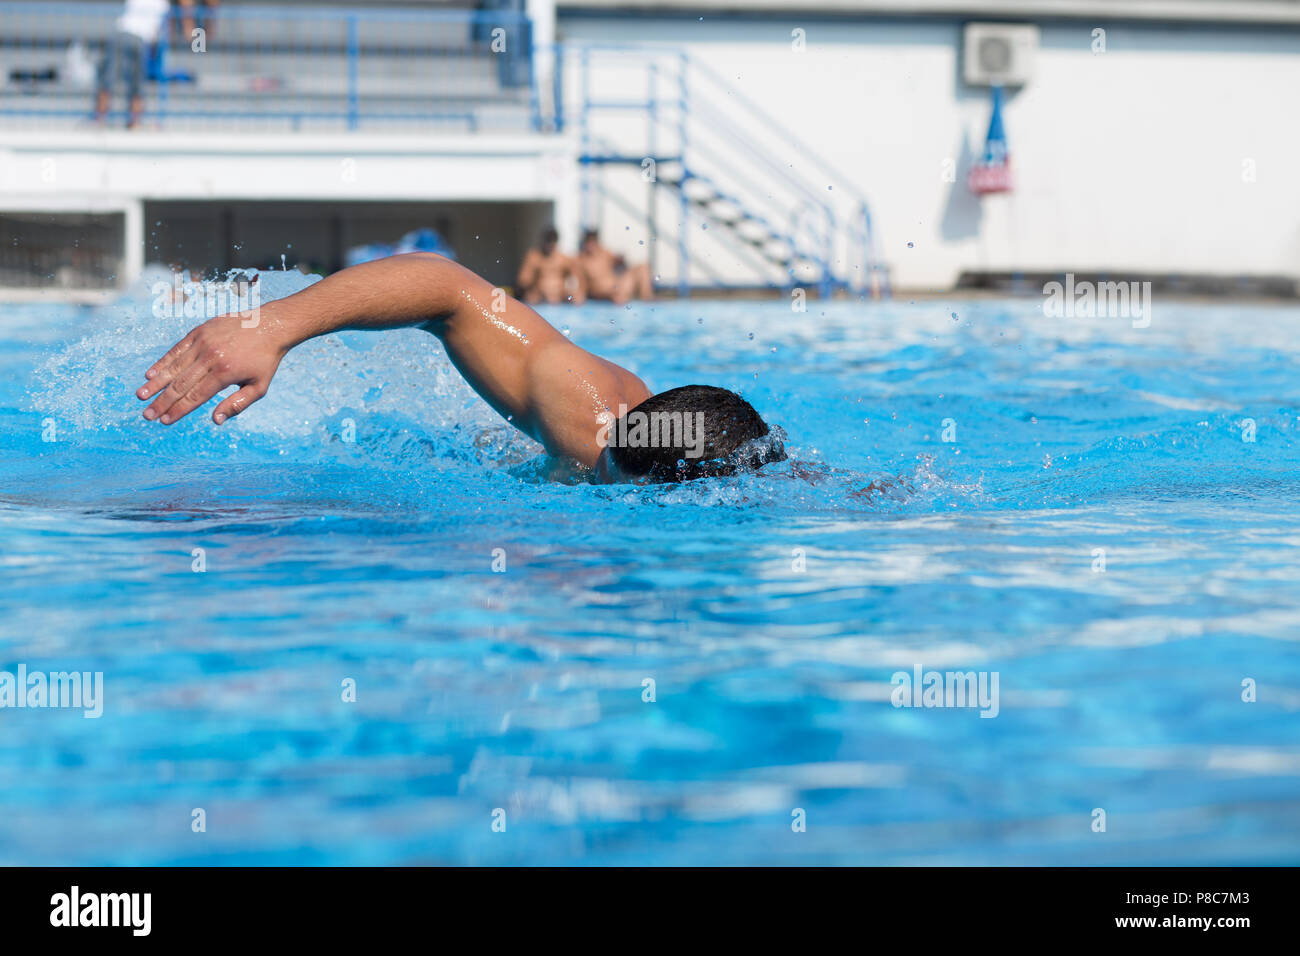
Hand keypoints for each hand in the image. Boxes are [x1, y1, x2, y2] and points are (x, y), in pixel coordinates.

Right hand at [137, 307, 289, 425]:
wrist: (270, 325)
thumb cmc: (265, 360)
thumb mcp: (259, 386)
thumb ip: (237, 404)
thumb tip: (215, 421)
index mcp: (225, 373)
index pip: (196, 396)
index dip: (179, 410)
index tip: (164, 421)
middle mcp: (211, 357)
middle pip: (181, 384)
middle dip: (162, 402)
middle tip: (147, 415)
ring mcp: (203, 343)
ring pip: (174, 367)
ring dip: (156, 383)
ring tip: (141, 396)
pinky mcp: (199, 332)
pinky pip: (177, 350)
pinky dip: (163, 362)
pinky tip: (150, 374)